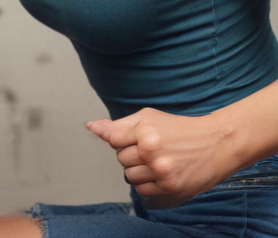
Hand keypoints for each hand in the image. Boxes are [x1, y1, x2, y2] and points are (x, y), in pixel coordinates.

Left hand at [86, 108, 238, 208]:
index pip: (112, 140)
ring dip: (140, 171)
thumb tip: (91, 127)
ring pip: (130, 176)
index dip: (124, 139)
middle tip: (154, 150)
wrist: (218, 144)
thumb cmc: (181, 129)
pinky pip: (143, 191)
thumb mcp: (148, 118)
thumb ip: (118, 125)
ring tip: (159, 162)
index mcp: (145, 132)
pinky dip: (149, 185)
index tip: (138, 138)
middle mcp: (152, 152)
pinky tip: (162, 174)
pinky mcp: (171, 189)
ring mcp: (161, 172)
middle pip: (121, 159)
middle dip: (132, 154)